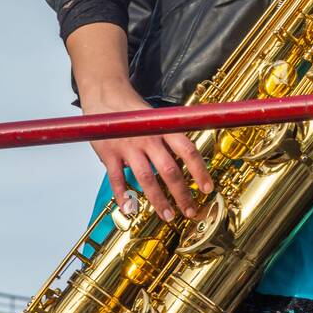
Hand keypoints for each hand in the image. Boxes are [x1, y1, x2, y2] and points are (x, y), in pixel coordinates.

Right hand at [80, 79, 214, 222]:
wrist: (105, 97)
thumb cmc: (135, 111)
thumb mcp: (158, 118)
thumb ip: (171, 138)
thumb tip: (190, 161)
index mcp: (163, 128)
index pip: (187, 151)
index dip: (199, 170)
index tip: (207, 188)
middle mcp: (148, 138)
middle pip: (169, 170)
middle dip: (181, 193)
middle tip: (190, 210)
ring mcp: (128, 147)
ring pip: (146, 178)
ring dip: (158, 200)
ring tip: (168, 215)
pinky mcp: (109, 154)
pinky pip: (117, 179)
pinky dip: (122, 195)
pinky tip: (130, 208)